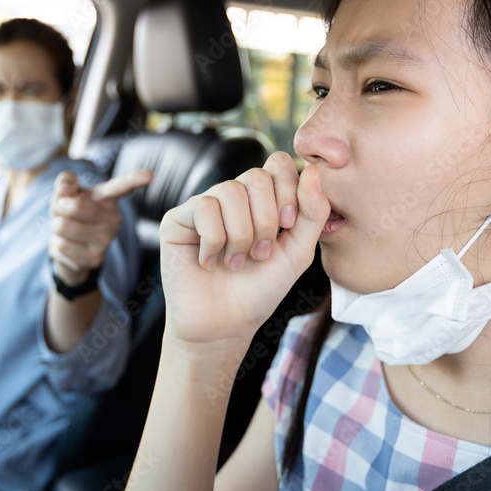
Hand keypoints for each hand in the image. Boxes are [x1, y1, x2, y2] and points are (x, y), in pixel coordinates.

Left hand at [49, 169, 152, 284]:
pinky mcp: (95, 259)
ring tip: (64, 229)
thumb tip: (64, 190)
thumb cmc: (72, 215)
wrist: (72, 251)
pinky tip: (68, 246)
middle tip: (63, 210)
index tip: (149, 175)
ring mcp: (106, 240)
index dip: (134, 179)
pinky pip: (60, 247)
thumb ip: (65, 184)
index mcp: (108, 198)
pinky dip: (56, 245)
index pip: (121, 187)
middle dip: (59, 206)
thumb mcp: (66, 194)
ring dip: (55, 227)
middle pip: (76, 206)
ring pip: (64, 227)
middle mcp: (113, 218)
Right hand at [159, 152, 329, 348]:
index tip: (288, 225)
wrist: (225, 326)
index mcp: (261, 199)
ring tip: (236, 262)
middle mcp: (232, 197)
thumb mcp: (298, 252)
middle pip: (256, 177)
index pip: (278, 164)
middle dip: (266, 220)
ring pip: (230, 191)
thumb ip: (312, 212)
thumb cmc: (260, 290)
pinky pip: (203, 208)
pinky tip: (210, 262)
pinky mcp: (177, 219)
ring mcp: (203, 206)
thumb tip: (313, 170)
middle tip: (262, 253)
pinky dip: (214, 241)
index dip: (288, 190)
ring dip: (241, 235)